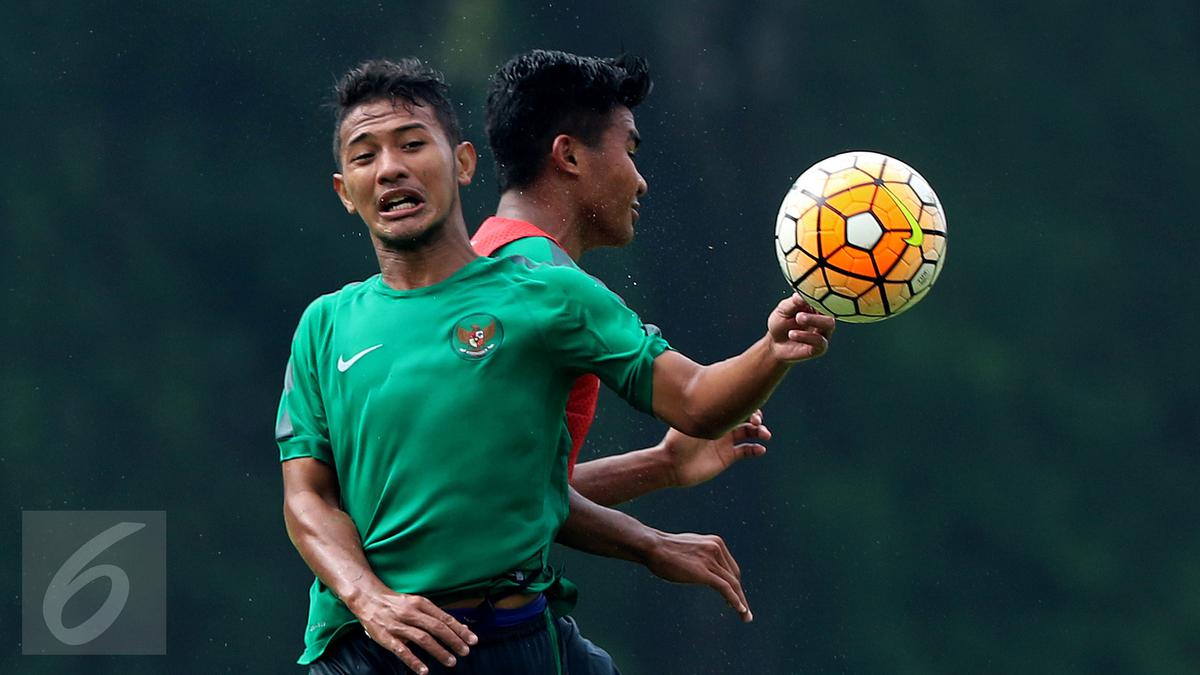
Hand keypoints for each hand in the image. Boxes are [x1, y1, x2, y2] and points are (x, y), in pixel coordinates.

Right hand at [352, 590, 477, 673]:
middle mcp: (411, 613)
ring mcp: (398, 625)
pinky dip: (414, 661)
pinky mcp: (386, 637)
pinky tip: (424, 670)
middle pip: (437, 628)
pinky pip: (402, 651)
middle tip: (465, 652)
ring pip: (423, 639)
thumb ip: (434, 615)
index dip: (460, 629)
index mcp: (420, 603)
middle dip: (453, 641)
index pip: (444, 617)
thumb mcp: (417, 603)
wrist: (368, 599)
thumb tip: (457, 627)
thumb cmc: (396, 603)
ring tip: (451, 661)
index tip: (472, 639)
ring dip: (439, 651)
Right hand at [642, 530, 752, 621]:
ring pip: (733, 584)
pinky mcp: (704, 571)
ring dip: (741, 602)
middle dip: (741, 595)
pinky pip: (725, 588)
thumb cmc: (664, 549)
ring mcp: (710, 560)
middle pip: (734, 576)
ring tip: (745, 616)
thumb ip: (700, 556)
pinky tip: (739, 610)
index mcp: (715, 542)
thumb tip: (702, 568)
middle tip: (745, 611)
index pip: (731, 567)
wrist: (652, 546)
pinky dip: (735, 600)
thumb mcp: (689, 548)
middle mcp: (716, 548)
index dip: (735, 584)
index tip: (736, 597)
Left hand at [663, 410, 769, 487]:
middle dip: (755, 417)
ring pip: (749, 433)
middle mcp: (721, 425)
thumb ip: (701, 409)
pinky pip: (746, 451)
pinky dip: (755, 449)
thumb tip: (707, 388)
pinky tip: (760, 450)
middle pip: (745, 417)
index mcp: (713, 414)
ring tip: (765, 435)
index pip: (734, 404)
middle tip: (758, 422)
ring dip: (760, 432)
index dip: (746, 404)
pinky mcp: (727, 457)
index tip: (750, 408)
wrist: (672, 465)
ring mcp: (725, 441)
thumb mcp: (689, 423)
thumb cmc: (676, 441)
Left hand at [766, 293, 834, 362]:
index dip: (821, 293)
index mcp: (817, 306)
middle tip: (800, 313)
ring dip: (814, 320)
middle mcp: (824, 318)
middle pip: (831, 309)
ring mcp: (824, 333)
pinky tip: (792, 334)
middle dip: (818, 307)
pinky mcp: (820, 348)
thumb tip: (800, 296)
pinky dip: (806, 336)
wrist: (773, 344)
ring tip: (797, 319)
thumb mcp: (783, 309)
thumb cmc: (780, 323)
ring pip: (830, 324)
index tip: (810, 292)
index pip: (827, 296)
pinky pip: (820, 342)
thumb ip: (793, 302)